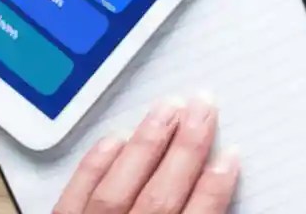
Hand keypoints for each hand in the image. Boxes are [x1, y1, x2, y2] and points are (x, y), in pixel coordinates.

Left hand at [54, 96, 238, 213]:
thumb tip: (214, 181)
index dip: (215, 186)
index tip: (230, 156)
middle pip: (161, 196)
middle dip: (186, 147)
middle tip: (204, 107)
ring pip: (118, 189)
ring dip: (146, 144)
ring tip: (168, 107)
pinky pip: (75, 197)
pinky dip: (95, 166)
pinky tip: (114, 139)